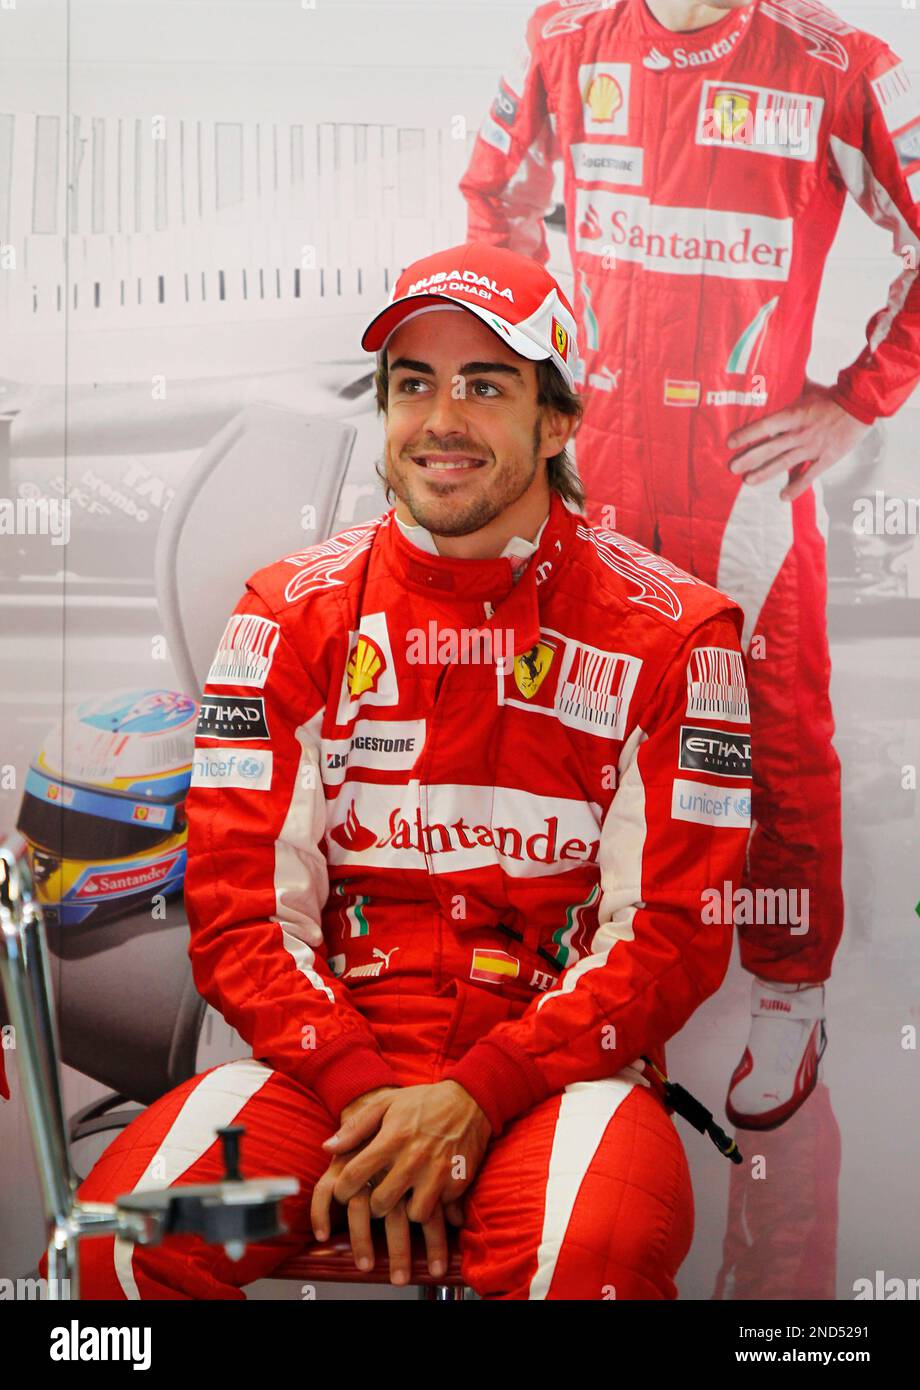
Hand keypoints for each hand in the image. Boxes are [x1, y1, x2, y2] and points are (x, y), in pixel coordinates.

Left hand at [321, 1081, 491, 1281]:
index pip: (355, 1176)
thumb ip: (356, 1127)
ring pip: (413, 1215)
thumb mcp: (387, 1103)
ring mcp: (438, 1172)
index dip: (342, 1191)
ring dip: (407, 1211)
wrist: (471, 1100)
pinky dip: (434, 1208)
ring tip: (404, 1199)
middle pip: (381, 1204)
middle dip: (374, 1206)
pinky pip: (441, 1211)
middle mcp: (414, 1158)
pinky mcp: (459, 1182)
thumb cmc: (423, 1102)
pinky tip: (429, 1195)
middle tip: (376, 1199)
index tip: (344, 1193)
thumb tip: (327, 1148)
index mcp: (392, 1138)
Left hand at [726, 383, 870, 501]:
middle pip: (770, 448)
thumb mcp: (808, 387)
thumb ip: (789, 385)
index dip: (747, 435)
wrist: (861, 404)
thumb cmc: (832, 396)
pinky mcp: (826, 458)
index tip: (730, 443)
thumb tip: (771, 373)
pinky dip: (796, 487)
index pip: (765, 425)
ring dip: (765, 473)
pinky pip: (809, 475)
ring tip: (749, 481)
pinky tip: (783, 497)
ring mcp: (813, 447)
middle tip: (732, 468)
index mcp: (794, 414)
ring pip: (785, 463)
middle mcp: (800, 432)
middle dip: (750, 458)